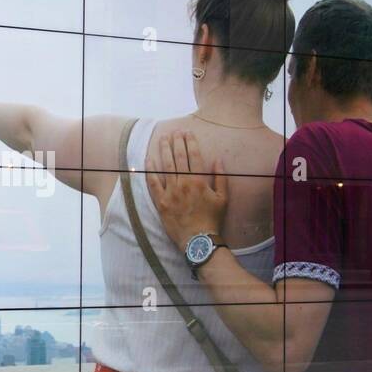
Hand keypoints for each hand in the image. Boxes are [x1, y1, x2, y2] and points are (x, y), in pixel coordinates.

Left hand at [145, 131, 229, 249]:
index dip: (190, 142)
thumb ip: (221, 177)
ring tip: (162, 138)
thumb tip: (218, 159)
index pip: (194, 156)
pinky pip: (153, 183)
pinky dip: (150, 170)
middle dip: (176, 142)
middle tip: (174, 131)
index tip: (187, 132)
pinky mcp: (161, 202)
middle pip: (178, 157)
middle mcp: (184, 183)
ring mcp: (171, 192)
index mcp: (199, 181)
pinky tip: (148, 159)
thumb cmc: (212, 220)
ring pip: (165, 166)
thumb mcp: (223, 198)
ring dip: (163, 150)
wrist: (198, 240)